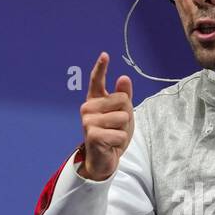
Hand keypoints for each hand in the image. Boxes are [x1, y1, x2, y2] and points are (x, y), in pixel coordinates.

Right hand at [78, 52, 133, 181]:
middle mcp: (88, 108)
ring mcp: (88, 121)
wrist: (103, 160)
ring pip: (123, 117)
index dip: (101, 68)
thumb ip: (123, 97)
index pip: (97, 81)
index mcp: (94, 100)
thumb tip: (123, 78)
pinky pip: (120, 133)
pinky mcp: (93, 135)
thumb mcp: (122, 114)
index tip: (105, 55)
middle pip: (122, 100)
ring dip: (123, 130)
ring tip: (113, 136)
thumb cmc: (112, 134)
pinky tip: (111, 145)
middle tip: (116, 128)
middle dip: (126, 116)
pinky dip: (120, 141)